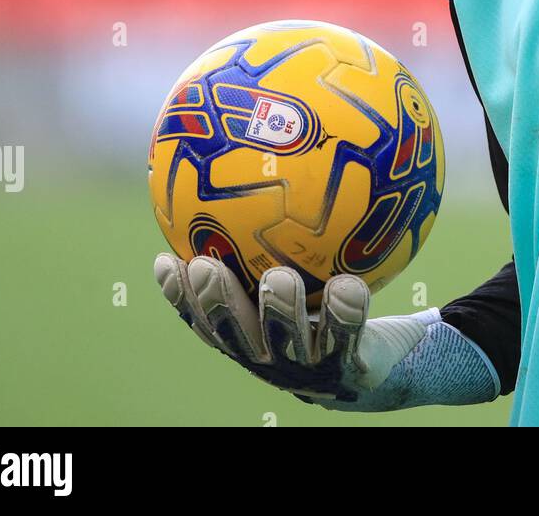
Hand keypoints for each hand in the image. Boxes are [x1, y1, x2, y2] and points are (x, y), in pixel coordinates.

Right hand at [153, 253, 432, 408]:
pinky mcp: (348, 366)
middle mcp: (268, 353)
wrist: (373, 364)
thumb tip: (253, 172)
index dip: (178, 294)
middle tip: (205, 266)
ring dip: (279, 307)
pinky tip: (348, 284)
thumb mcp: (297, 276)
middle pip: (231, 332)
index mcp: (246, 333)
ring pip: (286, 337)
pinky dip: (346, 310)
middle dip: (215, 300)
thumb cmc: (323, 307)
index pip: (201, 316)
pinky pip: (347, 334)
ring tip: (278, 276)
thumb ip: (267, 239)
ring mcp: (306, 363)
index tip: (164, 260)